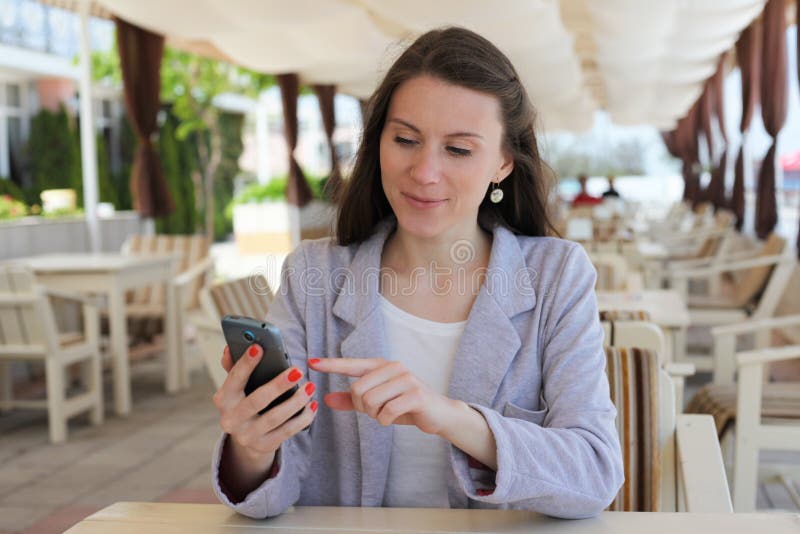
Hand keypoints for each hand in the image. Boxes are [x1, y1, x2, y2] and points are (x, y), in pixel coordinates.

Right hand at [213, 344, 316, 460]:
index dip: (246, 364)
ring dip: (296, 401)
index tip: (259, 348)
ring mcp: (247, 436)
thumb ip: (234, 367)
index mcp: (223, 399)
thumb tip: (229, 348)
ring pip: (275, 417)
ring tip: (310, 386)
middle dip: (278, 384)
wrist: (247, 437)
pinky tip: (312, 404)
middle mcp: (231, 420)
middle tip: (297, 370)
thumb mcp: (237, 387)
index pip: (234, 379)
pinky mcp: (264, 446)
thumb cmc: (245, 402)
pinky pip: (287, 431)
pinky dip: (303, 417)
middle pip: (257, 400)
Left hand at [309, 357, 457, 434]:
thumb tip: (326, 399)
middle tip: (377, 410)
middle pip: (357, 389)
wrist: (439, 414)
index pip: (352, 364)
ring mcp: (406, 379)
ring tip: (388, 413)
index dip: (331, 365)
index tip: (311, 363)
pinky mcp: (415, 394)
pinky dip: (386, 421)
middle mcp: (393, 367)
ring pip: (370, 401)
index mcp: (382, 366)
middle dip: (362, 407)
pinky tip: (395, 418)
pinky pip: (386, 412)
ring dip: (375, 415)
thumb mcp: (379, 402)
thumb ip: (353, 400)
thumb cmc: (406, 405)